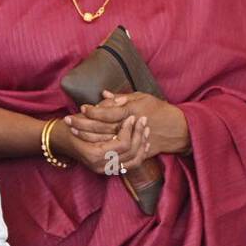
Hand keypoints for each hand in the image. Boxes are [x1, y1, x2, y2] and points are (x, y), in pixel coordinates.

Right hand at [52, 113, 150, 175]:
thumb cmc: (71, 126)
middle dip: (139, 134)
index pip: (122, 144)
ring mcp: (105, 169)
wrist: (59, 140)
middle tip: (144, 120)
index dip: (129, 129)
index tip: (132, 117)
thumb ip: (105, 107)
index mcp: (94, 154)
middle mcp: (100, 165)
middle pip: (130, 152)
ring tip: (146, 130)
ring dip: (142, 144)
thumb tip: (122, 100)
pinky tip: (144, 143)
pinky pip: (131, 165)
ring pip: (134, 160)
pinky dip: (139, 154)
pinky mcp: (109, 170)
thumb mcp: (85, 116)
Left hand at [66, 90, 190, 156]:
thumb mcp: (143, 98)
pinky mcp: (132, 152)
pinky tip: (88, 143)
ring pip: (103, 141)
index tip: (81, 107)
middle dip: (82, 123)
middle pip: (100, 127)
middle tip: (67, 119)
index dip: (92, 111)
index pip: (106, 113)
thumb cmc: (161, 110)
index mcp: (132, 112)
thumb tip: (104, 94)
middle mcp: (130, 127)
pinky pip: (112, 151)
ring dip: (86, 135)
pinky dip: (99, 146)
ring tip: (73, 130)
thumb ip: (123, 97)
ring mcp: (131, 141)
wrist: (178, 130)